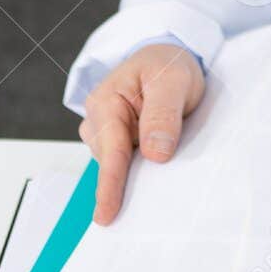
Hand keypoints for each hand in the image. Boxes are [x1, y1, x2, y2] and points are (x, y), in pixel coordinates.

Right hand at [78, 42, 205, 224]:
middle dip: (131, 182)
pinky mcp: (118, 143)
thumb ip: (163, 114)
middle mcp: (98, 120)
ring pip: (120, 166)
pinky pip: (128, 163)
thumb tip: (155, 154)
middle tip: (159, 194)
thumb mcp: (172, 80)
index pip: (111, 149)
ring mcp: (106, 133)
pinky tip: (156, 168)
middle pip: (113, 163)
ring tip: (165, 167)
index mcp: (105, 102)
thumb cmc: (166, 64)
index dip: (110, 184)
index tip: (107, 213)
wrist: (166, 58)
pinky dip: (141, 169)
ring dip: (139, 174)